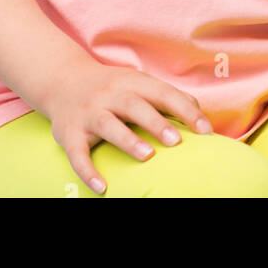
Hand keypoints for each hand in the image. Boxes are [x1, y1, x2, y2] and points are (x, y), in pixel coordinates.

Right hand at [46, 61, 213, 194]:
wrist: (62, 80)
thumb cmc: (110, 87)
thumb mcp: (136, 82)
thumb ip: (163, 96)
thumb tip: (198, 112)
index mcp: (130, 82)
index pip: (161, 93)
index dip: (185, 110)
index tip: (205, 130)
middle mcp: (108, 95)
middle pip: (134, 104)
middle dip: (156, 122)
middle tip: (177, 141)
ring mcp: (88, 113)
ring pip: (107, 124)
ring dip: (128, 139)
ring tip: (148, 155)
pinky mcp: (69, 133)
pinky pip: (77, 154)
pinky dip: (88, 171)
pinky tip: (102, 187)